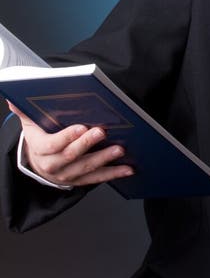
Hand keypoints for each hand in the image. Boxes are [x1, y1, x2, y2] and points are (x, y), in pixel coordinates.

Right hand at [8, 102, 133, 187]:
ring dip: (104, 159)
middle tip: (102, 132)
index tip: (81, 127)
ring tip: (119, 149)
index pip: (51, 145)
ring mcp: (67, 175)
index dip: (66, 137)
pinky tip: (128, 169)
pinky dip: (113, 174)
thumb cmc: (39, 136)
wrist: (38, 163)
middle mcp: (52, 165)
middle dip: (87, 144)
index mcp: (40, 149)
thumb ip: (23, 110)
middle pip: (70, 156)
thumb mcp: (29, 123)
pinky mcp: (80, 180)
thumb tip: (13, 98)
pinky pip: (97, 178)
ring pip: (86, 168)